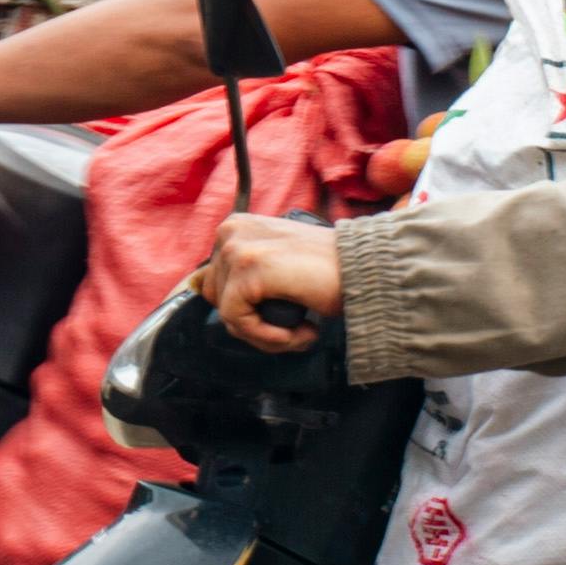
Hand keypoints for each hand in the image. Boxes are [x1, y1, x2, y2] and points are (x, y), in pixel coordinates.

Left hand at [202, 214, 344, 350]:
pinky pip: (239, 322)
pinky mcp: (248, 270)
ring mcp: (238, 248)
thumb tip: (196, 290)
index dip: (246, 310)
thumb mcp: (276, 265)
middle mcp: (231, 231)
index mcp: (235, 226)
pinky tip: (303, 330)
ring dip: (265, 335)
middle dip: (253, 324)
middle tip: (293, 327)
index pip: (213, 284)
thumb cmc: (330, 272)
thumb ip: (243, 275)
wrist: (368, 270)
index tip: (281, 316)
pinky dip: (270, 338)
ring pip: (228, 317)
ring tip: (301, 329)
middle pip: (215, 301)